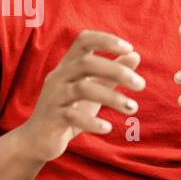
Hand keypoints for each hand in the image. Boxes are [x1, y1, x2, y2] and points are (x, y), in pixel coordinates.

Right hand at [16, 30, 145, 162]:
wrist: (38, 139)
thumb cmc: (69, 109)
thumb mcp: (93, 89)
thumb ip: (112, 74)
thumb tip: (135, 55)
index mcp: (68, 65)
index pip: (84, 40)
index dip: (106, 40)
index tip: (130, 47)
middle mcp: (59, 77)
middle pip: (87, 63)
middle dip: (117, 71)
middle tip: (141, 85)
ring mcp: (54, 97)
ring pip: (83, 89)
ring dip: (112, 97)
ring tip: (132, 108)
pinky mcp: (52, 118)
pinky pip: (72, 116)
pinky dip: (92, 122)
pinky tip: (108, 128)